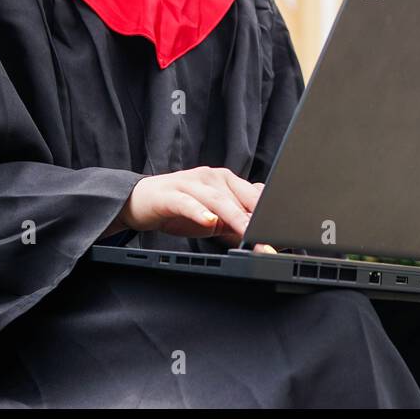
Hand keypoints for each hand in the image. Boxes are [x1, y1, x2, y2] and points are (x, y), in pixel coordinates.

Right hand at [103, 167, 277, 253]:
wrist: (140, 201)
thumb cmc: (179, 208)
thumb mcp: (213, 219)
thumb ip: (236, 224)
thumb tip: (262, 240)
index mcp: (226, 181)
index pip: (253, 197)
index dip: (267, 217)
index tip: (279, 237)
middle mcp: (212, 177)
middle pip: (240, 198)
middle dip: (256, 220)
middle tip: (268, 241)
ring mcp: (192, 183)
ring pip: (218, 199)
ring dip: (234, 217)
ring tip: (247, 232)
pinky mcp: (172, 193)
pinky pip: (188, 202)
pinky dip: (200, 212)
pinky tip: (209, 221)